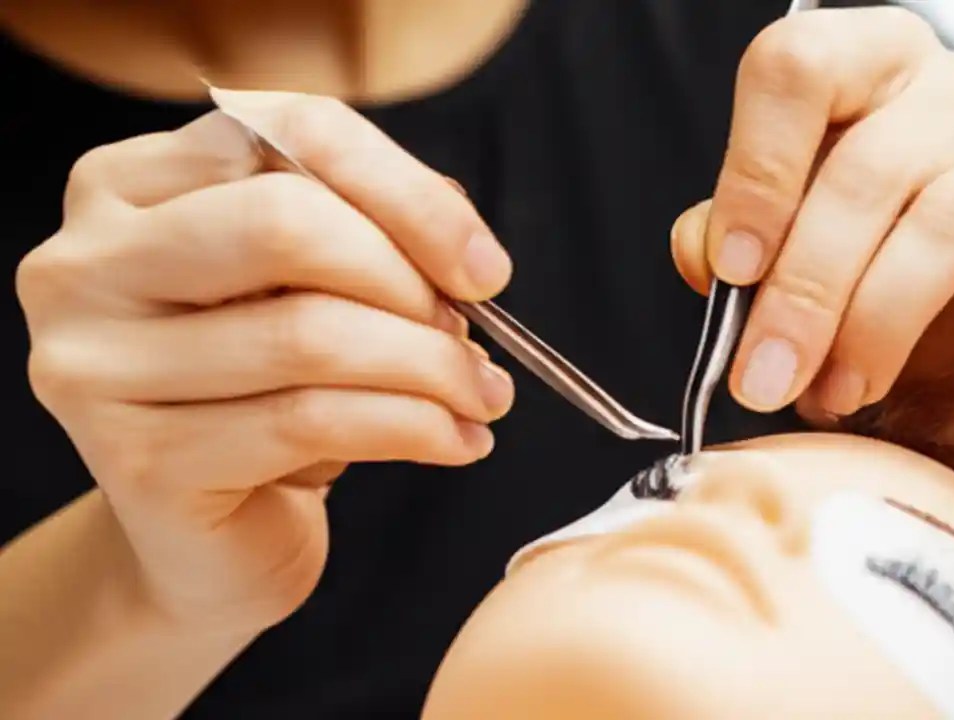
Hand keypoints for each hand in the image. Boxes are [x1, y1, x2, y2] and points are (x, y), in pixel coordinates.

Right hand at [15, 91, 515, 633]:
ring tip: (481, 395)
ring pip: (307, 334)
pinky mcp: (135, 461)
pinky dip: (412, 429)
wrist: (209, 541)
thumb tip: (461, 239)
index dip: (407, 193)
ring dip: (431, 367)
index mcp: (126, 185)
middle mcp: (85, 262)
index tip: (484, 266)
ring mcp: (95, 365)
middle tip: (471, 336)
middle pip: (286, 223)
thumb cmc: (269, 396)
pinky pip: (308, 422)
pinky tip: (455, 442)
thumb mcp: (315, 293)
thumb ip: (373, 233)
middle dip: (410, 283)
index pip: (284, 132)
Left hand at [671, 7, 953, 420]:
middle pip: (871, 168)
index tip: (733, 267)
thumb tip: (706, 251)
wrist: (935, 334)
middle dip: (805, 292)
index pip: (800, 67)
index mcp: (866, 64)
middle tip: (766, 379)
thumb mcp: (770, 241)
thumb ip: (725, 236)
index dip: (758, 170)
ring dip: (883, 325)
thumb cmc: (843, 263)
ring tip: (838, 393)